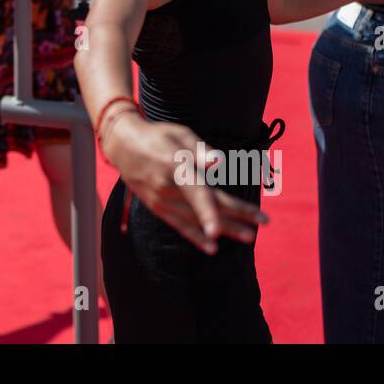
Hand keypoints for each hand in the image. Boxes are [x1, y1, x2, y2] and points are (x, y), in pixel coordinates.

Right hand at [101, 112, 267, 253]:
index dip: (217, 210)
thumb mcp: (180, 134)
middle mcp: (168, 188)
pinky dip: (196, 237)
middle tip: (260, 226)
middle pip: (206, 207)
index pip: (201, 192)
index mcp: (176, 166)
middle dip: (236, 217)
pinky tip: (212, 248)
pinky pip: (179, 226)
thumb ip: (200, 151)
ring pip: (197, 220)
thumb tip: (219, 162)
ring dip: (224, 229)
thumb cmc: (157, 136)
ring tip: (248, 236)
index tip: (236, 220)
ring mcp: (161, 200)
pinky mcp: (157, 208)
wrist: (123, 146)